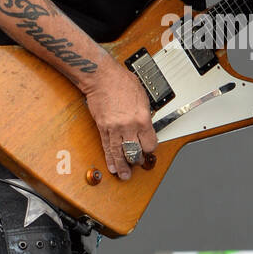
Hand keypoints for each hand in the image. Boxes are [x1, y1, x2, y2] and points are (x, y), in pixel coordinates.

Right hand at [82, 60, 155, 180]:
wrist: (102, 77)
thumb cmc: (122, 82)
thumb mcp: (142, 97)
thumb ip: (145, 114)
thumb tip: (146, 126)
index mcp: (142, 118)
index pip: (150, 143)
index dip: (150, 149)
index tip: (149, 149)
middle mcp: (129, 126)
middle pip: (135, 151)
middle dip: (138, 159)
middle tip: (138, 162)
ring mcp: (115, 128)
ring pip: (120, 153)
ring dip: (123, 166)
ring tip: (124, 176)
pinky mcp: (103, 128)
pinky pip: (107, 147)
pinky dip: (110, 159)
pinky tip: (112, 166)